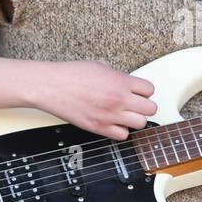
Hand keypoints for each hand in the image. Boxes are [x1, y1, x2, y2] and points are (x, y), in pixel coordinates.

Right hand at [35, 60, 157, 140]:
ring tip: (125, 115)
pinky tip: (114, 123)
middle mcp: (118, 99)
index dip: (145, 91)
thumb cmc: (71, 74)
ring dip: (135, 119)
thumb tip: (125, 82)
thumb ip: (117, 75)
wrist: (51, 86)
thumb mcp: (100, 65)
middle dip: (144, 106)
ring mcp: (110, 115)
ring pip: (140, 124)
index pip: (150, 89)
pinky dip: (121, 130)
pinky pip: (122, 135)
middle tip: (135, 104)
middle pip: (150, 109)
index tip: (139, 92)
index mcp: (120, 81)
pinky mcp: (99, 128)